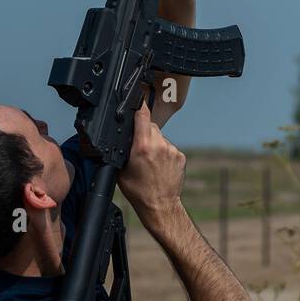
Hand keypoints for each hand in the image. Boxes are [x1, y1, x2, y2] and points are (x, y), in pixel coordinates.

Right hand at [119, 104, 186, 225]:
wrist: (160, 206)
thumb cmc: (138, 191)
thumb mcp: (121, 169)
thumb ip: (121, 149)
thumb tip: (119, 136)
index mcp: (142, 146)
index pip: (142, 114)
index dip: (139, 104)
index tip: (138, 95)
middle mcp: (158, 145)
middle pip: (150, 126)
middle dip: (143, 132)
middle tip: (139, 149)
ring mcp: (171, 150)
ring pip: (159, 136)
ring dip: (154, 143)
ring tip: (149, 161)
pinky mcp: (180, 155)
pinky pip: (168, 146)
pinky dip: (163, 151)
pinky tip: (159, 165)